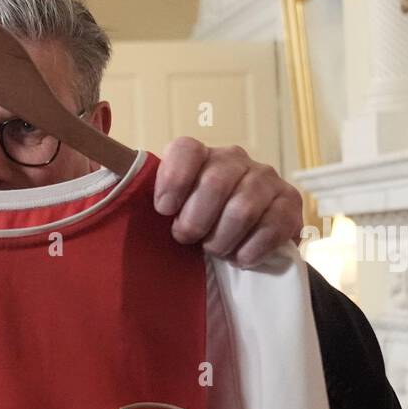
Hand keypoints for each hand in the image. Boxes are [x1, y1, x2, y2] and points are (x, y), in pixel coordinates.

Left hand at [154, 137, 304, 268]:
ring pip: (243, 208)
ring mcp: (266, 179)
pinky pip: (272, 226)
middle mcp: (235, 160)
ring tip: (216, 251)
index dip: (173, 179)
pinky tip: (241, 258)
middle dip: (196, 221)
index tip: (164, 211)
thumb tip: (117, 190)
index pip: (186, 150)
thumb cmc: (201, 225)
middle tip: (189, 239)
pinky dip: (251, 250)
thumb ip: (153, 202)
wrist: (247, 242)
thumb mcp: (174, 212)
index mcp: (201, 158)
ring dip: (223, 239)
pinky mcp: (290, 203)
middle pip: (215, 182)